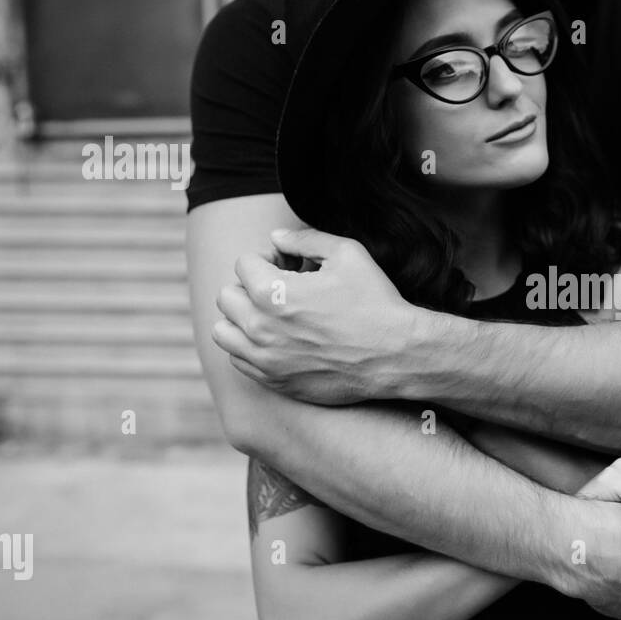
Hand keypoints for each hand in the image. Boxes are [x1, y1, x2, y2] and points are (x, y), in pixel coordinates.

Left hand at [211, 228, 420, 403]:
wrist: (397, 355)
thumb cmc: (375, 302)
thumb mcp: (348, 254)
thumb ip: (304, 240)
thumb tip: (276, 237)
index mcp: (271, 292)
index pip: (244, 263)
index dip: (269, 257)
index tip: (292, 266)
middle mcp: (259, 327)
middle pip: (227, 296)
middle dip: (251, 286)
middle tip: (282, 289)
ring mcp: (265, 358)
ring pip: (223, 332)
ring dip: (241, 318)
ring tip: (271, 316)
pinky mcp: (276, 381)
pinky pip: (239, 361)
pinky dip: (251, 347)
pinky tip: (280, 340)